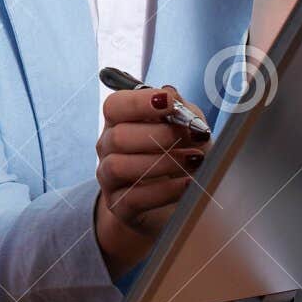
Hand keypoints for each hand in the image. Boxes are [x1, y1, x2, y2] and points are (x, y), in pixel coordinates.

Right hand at [93, 85, 209, 277]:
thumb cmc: (181, 156)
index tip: (170, 102)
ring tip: (194, 161)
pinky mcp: (119, 206)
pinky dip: (165, 191)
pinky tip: (188, 185)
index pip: (114, 106)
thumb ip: (181, 110)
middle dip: (160, 135)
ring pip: (119, 166)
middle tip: (194, 137)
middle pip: (118, 136)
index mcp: (119, 122)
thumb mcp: (187, 128)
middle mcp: (107, 148)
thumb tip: (171, 95)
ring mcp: (109, 179)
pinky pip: (133, 198)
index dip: (140, 102)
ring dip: (162, 162)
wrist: (179, 201)